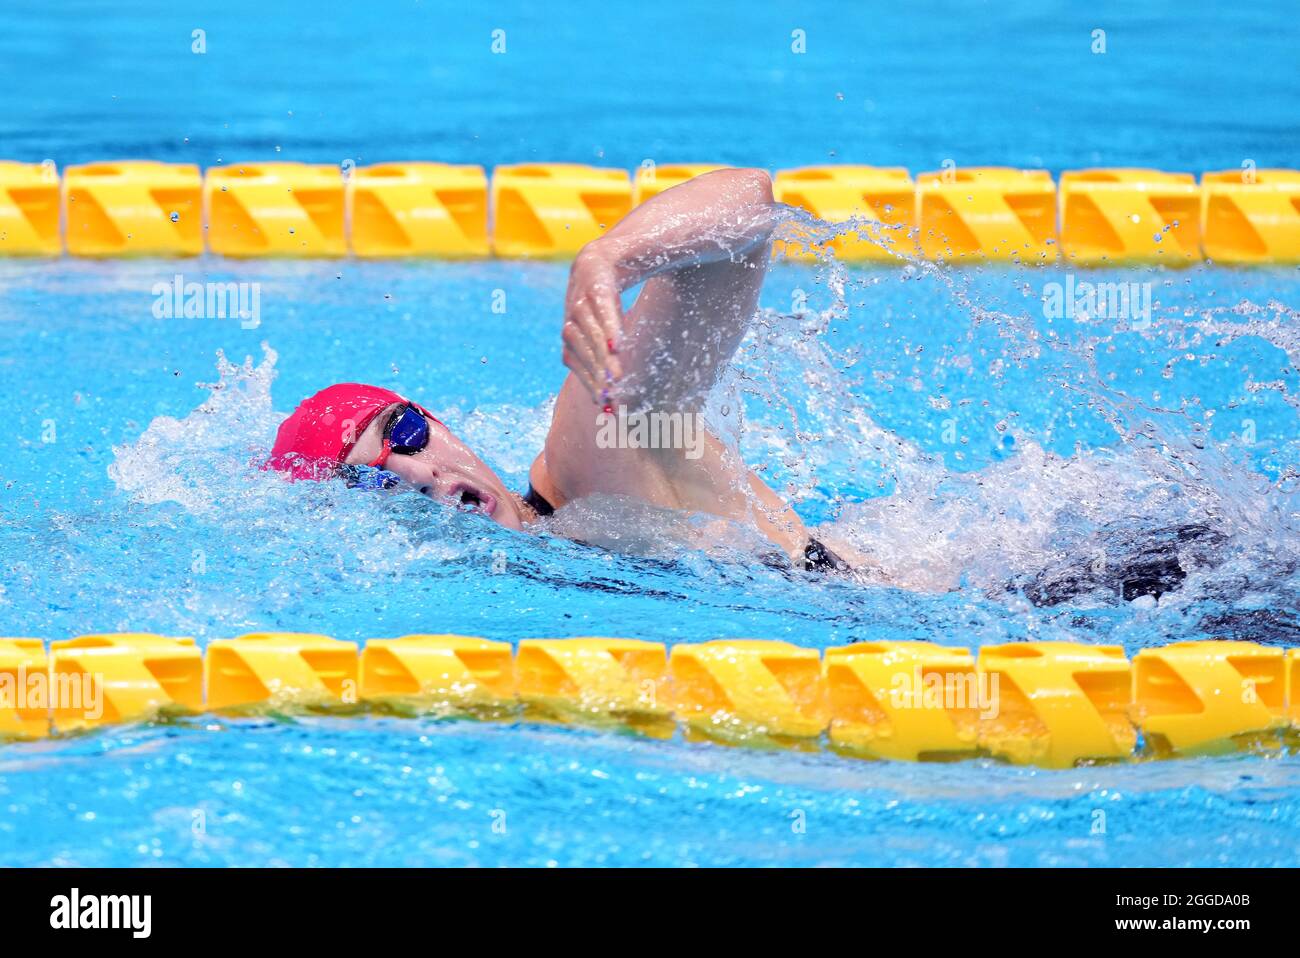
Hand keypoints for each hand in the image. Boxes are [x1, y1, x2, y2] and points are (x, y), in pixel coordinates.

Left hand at [562, 244, 624, 408]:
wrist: (600, 260)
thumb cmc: (603, 305)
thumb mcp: (602, 334)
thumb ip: (605, 365)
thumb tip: (609, 404)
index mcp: (570, 337)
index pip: (578, 365)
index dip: (592, 385)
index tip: (608, 406)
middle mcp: (570, 323)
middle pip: (585, 354)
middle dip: (598, 378)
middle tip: (612, 399)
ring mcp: (581, 305)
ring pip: (593, 337)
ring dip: (604, 359)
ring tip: (616, 380)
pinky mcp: (597, 289)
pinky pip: (603, 312)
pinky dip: (609, 329)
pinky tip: (617, 346)